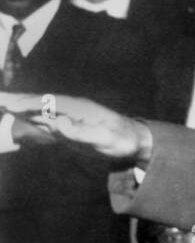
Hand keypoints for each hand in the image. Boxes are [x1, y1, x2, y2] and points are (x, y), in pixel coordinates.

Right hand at [0, 92, 151, 162]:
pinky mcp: (66, 126)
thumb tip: (57, 123)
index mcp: (77, 107)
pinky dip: (26, 116)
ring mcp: (66, 116)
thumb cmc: (121, 140)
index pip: (46, 103)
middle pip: (37, 102)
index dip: (27, 103)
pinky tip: (15, 114)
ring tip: (0, 103)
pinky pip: (42, 120)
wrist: (133, 141)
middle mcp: (69, 108)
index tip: (9, 104)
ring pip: (37, 110)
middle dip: (15, 100)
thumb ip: (80, 132)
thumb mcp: (104, 139)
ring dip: (16, 106)